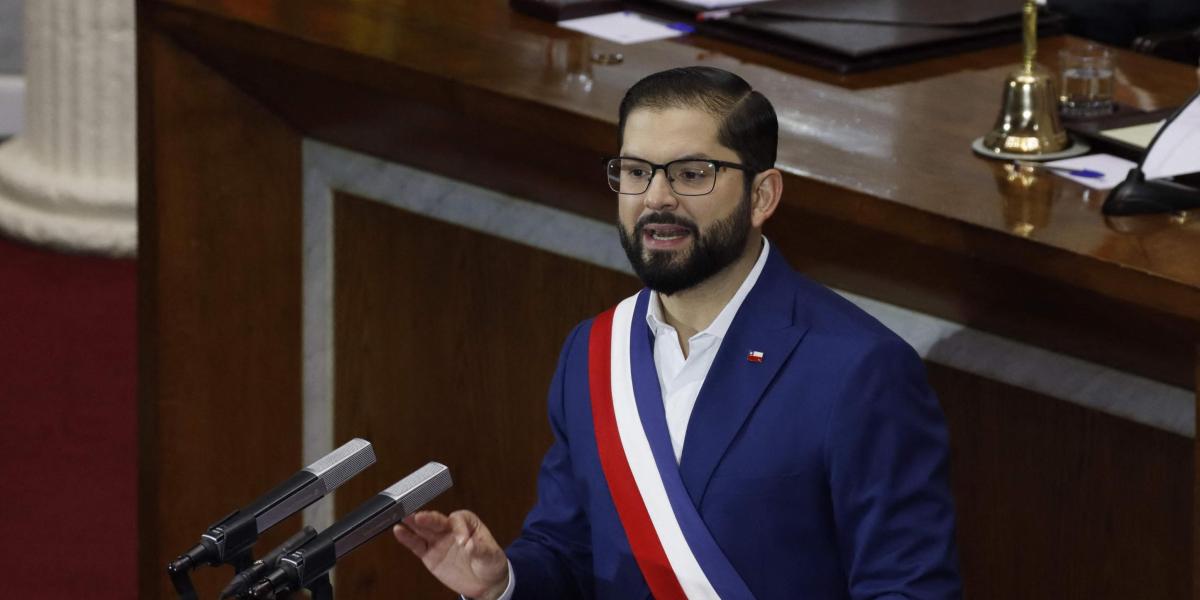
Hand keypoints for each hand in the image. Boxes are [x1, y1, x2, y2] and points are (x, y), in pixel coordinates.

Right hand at [393, 510, 509, 599]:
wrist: (485, 584)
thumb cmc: (490, 563)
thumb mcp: (491, 555)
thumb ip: (481, 549)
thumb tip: (471, 544)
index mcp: (468, 523)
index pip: (459, 519)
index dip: (459, 528)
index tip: (462, 541)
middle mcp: (450, 529)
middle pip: (437, 520)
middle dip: (429, 518)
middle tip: (419, 517)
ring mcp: (438, 541)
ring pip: (424, 529)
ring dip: (413, 523)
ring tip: (403, 517)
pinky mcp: (429, 554)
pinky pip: (417, 545)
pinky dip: (407, 538)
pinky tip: (399, 531)